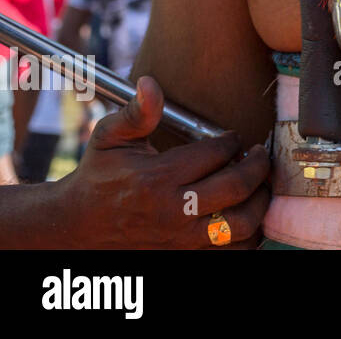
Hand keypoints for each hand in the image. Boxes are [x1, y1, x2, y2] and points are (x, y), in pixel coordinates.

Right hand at [55, 77, 270, 248]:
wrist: (79, 226)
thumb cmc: (99, 177)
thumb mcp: (109, 139)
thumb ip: (137, 113)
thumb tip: (150, 83)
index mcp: (157, 178)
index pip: (215, 154)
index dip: (232, 140)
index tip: (234, 136)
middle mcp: (173, 212)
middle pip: (237, 187)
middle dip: (257, 165)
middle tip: (259, 153)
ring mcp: (182, 240)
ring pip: (242, 224)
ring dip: (261, 200)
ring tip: (261, 182)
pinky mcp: (186, 256)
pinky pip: (234, 252)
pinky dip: (250, 234)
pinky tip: (249, 212)